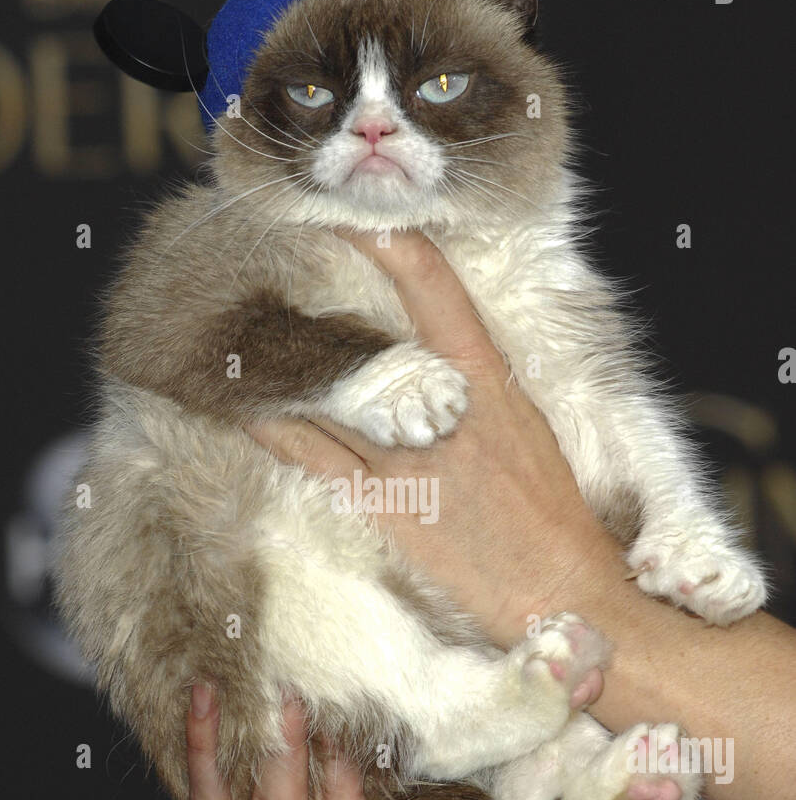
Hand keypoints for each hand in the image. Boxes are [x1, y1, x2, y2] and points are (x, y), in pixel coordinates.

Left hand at [248, 229, 623, 651]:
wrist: (557, 587)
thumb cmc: (551, 509)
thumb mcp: (528, 425)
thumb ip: (479, 382)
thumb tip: (435, 350)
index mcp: (486, 378)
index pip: (431, 282)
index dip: (384, 238)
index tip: (345, 211)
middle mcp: (439, 407)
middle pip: (361, 336)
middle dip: (312, 300)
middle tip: (265, 266)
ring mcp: (404, 455)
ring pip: (325, 392)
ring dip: (284, 361)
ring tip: (242, 330)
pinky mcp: (380, 503)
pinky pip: (311, 454)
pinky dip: (275, 426)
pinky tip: (244, 403)